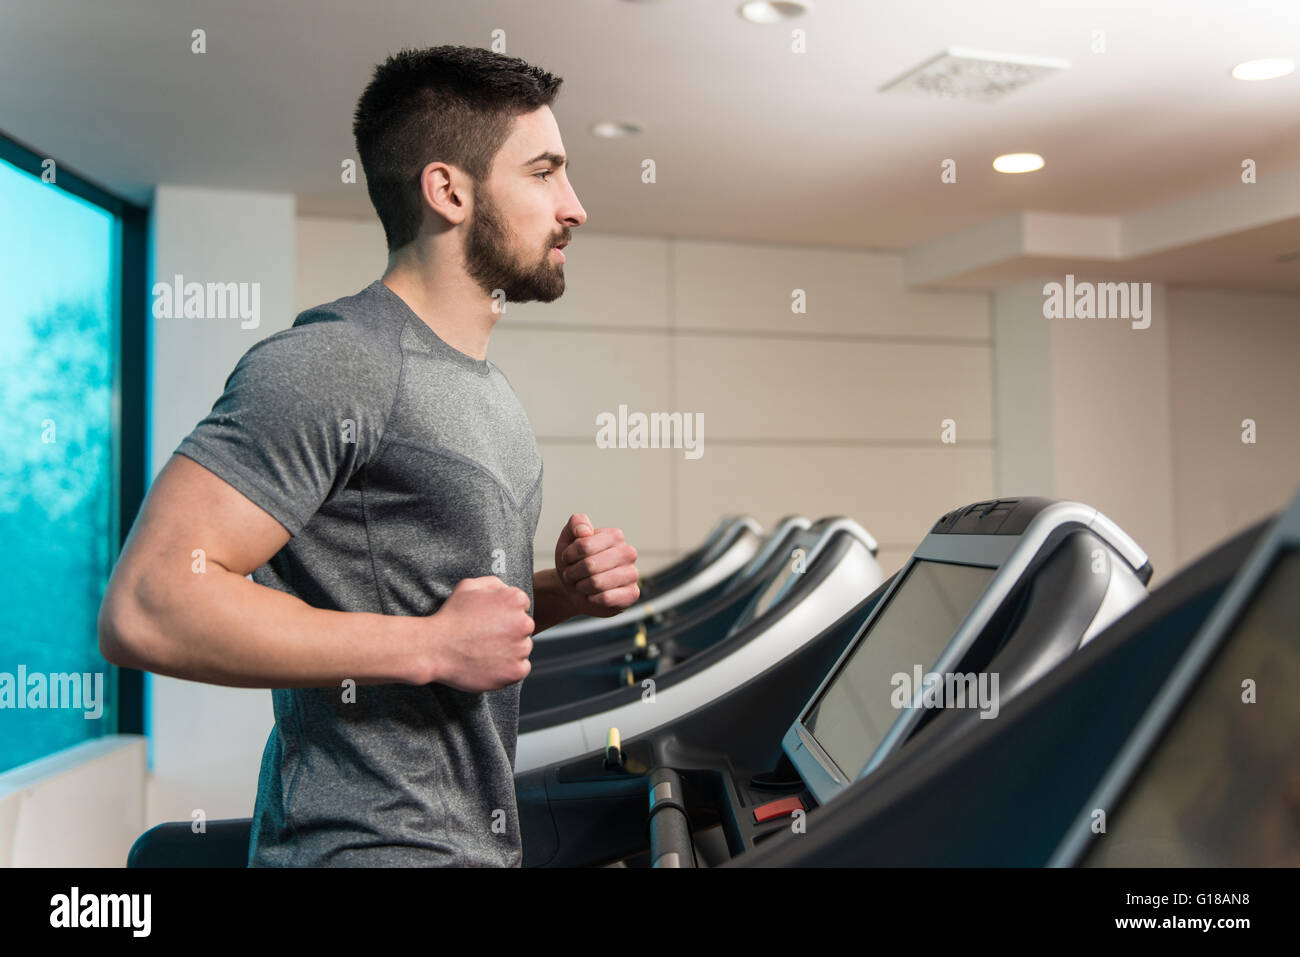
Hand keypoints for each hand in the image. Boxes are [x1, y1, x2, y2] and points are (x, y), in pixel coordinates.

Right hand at [423, 576, 534, 690]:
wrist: (435, 648)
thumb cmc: (451, 617)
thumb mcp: (469, 586)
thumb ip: (494, 584)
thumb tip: (506, 590)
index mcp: (515, 600)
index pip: (522, 606)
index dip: (504, 614)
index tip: (490, 621)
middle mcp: (523, 623)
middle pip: (524, 628)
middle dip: (509, 631)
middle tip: (486, 637)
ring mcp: (520, 648)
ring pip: (523, 648)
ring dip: (510, 650)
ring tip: (485, 651)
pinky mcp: (515, 671)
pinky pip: (521, 668)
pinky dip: (509, 668)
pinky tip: (490, 664)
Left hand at [554, 513, 639, 617]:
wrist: (573, 588)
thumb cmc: (573, 562)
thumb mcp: (568, 538)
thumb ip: (576, 523)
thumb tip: (585, 531)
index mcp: (615, 536)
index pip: (584, 545)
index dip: (569, 555)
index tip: (569, 558)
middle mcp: (628, 553)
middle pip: (590, 565)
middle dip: (574, 573)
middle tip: (573, 574)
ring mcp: (633, 574)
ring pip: (597, 582)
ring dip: (582, 586)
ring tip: (581, 584)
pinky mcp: (632, 594)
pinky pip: (606, 598)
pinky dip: (592, 598)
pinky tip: (593, 595)